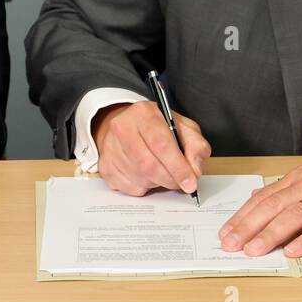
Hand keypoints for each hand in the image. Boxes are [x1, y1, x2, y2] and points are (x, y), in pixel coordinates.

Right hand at [92, 100, 210, 196]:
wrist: (127, 126)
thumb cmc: (158, 128)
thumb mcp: (183, 127)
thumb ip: (196, 146)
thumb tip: (194, 171)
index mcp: (144, 113)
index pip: (161, 143)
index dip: (178, 167)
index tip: (190, 182)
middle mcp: (122, 128)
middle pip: (149, 165)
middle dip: (170, 179)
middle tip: (181, 183)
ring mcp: (111, 148)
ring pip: (140, 178)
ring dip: (158, 183)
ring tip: (163, 172)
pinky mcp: (105, 167)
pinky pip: (130, 188)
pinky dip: (145, 187)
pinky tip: (148, 175)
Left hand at [219, 131, 301, 256]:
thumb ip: (292, 187)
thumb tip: (260, 195)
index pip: (265, 197)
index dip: (243, 215)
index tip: (225, 231)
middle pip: (272, 206)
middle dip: (247, 226)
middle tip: (228, 244)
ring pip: (293, 215)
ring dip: (270, 233)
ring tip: (252, 250)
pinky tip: (294, 251)